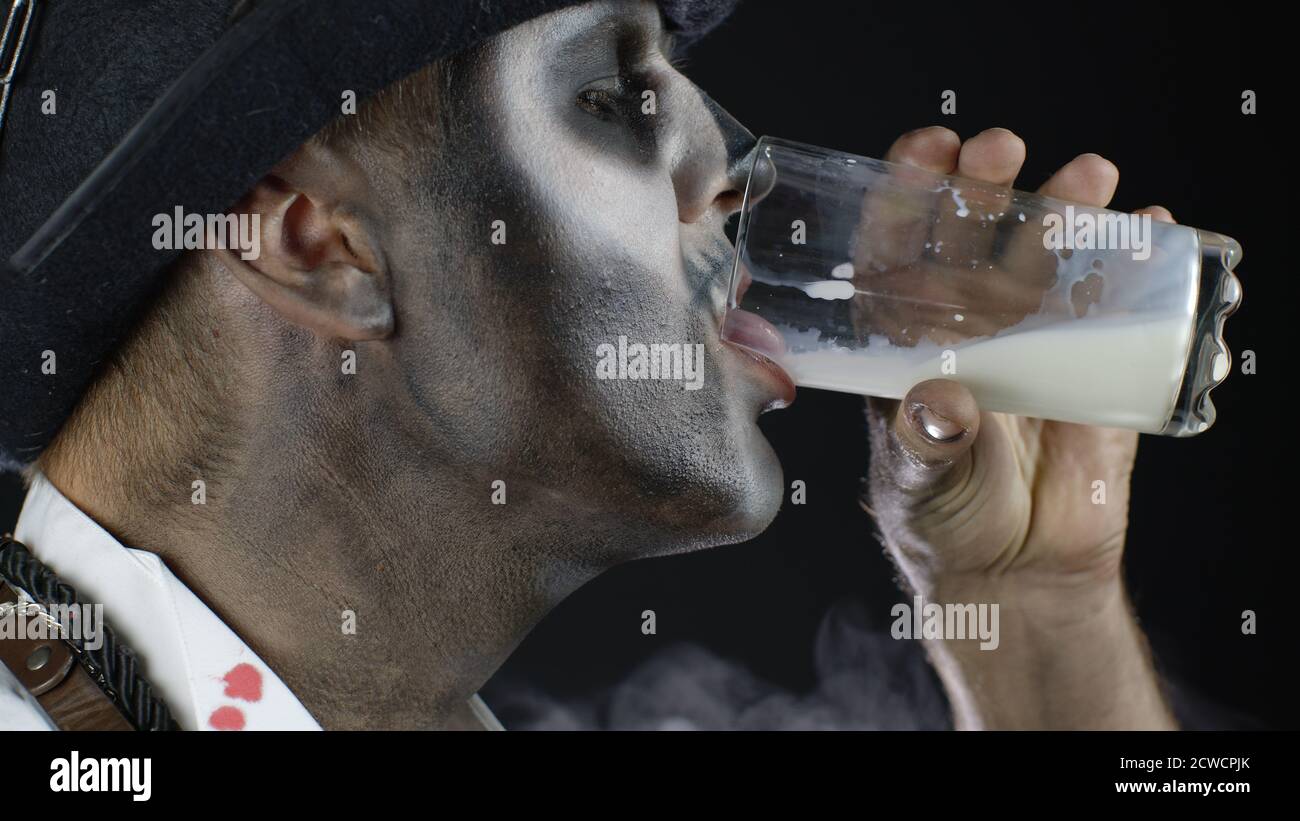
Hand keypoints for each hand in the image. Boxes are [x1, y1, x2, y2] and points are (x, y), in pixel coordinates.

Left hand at [860, 126, 1175, 597]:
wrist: (1018, 568)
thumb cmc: (945, 519)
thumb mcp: (922, 481)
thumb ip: (928, 443)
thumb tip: (943, 403)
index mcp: (906, 339)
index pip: (894, 250)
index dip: (906, 194)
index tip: (928, 152)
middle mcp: (965, 325)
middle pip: (972, 238)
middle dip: (986, 186)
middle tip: (1002, 149)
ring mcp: (1031, 337)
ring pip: (1046, 256)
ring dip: (1066, 209)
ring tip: (1091, 178)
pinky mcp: (1094, 362)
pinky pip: (1115, 302)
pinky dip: (1138, 264)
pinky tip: (1154, 231)